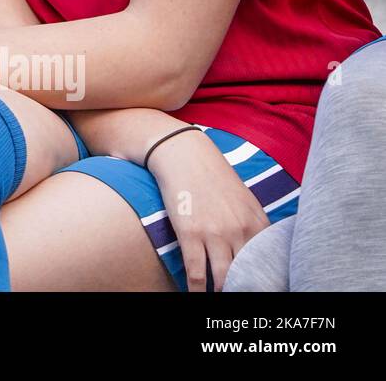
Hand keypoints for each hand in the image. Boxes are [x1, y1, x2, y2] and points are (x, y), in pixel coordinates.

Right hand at [145, 128, 271, 291]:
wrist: (184, 154)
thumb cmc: (213, 175)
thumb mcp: (244, 199)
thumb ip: (256, 226)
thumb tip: (263, 251)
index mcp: (257, 224)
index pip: (269, 265)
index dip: (267, 283)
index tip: (263, 290)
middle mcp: (240, 231)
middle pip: (247, 275)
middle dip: (245, 289)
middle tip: (241, 295)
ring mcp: (215, 234)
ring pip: (223, 279)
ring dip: (221, 293)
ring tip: (219, 299)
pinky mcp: (190, 234)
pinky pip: (196, 272)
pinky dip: (196, 290)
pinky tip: (194, 295)